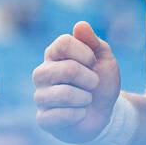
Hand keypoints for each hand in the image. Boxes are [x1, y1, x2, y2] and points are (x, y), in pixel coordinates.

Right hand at [32, 21, 121, 144]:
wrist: (104, 113)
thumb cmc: (101, 82)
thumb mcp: (105, 59)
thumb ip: (93, 41)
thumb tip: (80, 25)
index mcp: (54, 55)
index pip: (64, 43)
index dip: (85, 53)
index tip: (93, 62)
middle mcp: (42, 73)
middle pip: (68, 69)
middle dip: (90, 79)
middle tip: (93, 84)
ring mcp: (40, 96)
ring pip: (65, 94)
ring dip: (85, 98)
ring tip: (86, 100)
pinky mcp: (43, 119)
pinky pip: (59, 116)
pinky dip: (78, 115)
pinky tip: (79, 114)